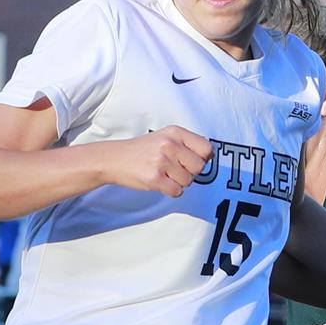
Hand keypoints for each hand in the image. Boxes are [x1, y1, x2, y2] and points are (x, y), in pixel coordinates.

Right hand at [98, 127, 214, 196]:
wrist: (115, 158)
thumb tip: (210, 155)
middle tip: (175, 170)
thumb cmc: (144, 150)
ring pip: (188, 181)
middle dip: (191, 172)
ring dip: (179, 182)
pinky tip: (161, 182)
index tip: (191, 161)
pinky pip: (177, 191)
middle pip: (199, 167)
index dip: (203, 158)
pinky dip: (171, 191)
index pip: (206, 148)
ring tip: (165, 174)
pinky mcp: (154, 178)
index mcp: (175, 132)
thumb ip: (187, 143)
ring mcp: (161, 161)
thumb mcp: (166, 137)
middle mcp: (169, 144)